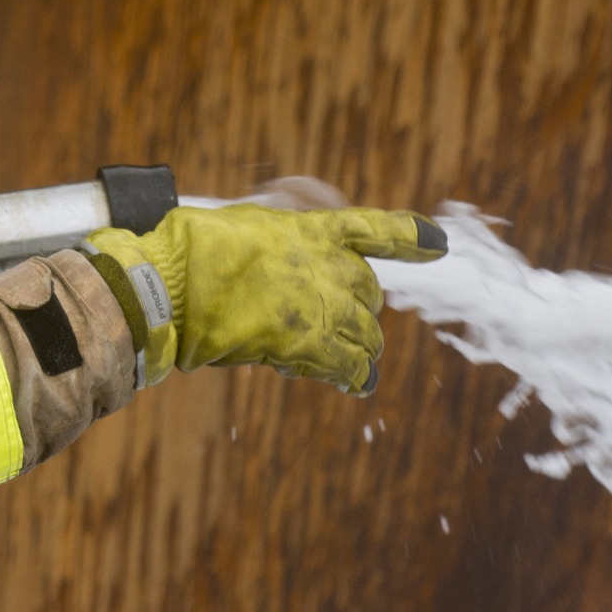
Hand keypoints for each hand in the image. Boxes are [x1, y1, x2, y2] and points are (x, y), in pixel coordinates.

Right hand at [85, 204, 444, 394]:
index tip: (438, 245)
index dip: (411, 239)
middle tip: (334, 321)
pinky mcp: (311, 345)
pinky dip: (357, 378)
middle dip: (360, 308)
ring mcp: (324, 306)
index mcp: (313, 229)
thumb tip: (289, 259)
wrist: (172, 284)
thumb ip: (281, 241)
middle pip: (371, 294)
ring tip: (346, 357)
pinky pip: (352, 367)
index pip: (378, 229)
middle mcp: (329, 265)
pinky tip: (357, 385)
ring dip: (361, 346)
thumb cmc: (193, 250)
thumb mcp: (247, 226)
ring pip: (368, 334)